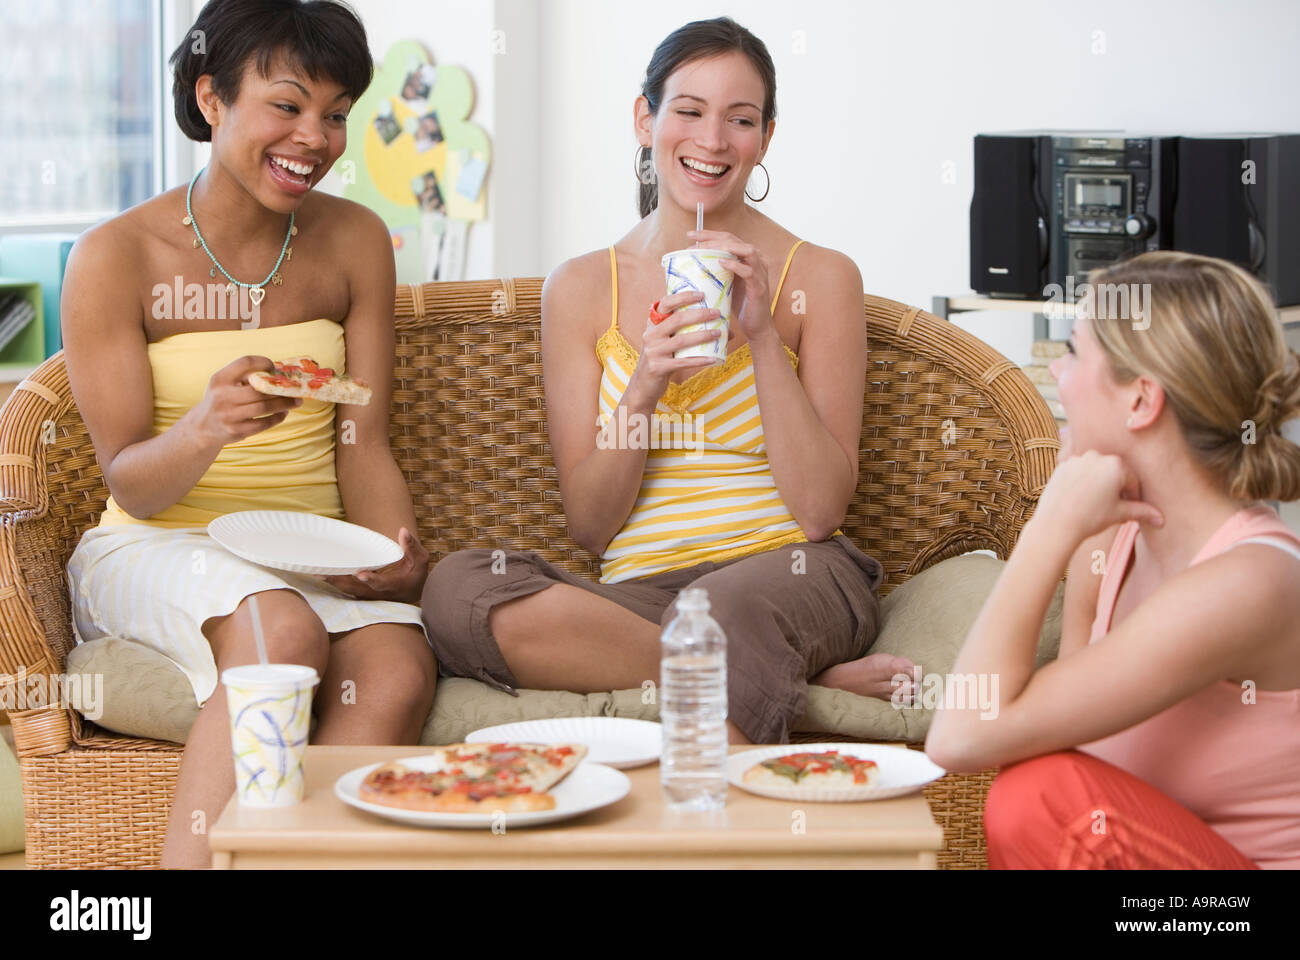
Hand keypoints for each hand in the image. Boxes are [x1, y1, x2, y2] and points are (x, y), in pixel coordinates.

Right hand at [192, 355, 301, 446]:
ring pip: (264, 408)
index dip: (263, 362)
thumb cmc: (220, 400)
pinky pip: (263, 423)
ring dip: (284, 404)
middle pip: (259, 390)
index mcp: (219, 379)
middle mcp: (222, 396)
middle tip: (296, 389)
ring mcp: (229, 415)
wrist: (202, 427)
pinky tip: (283, 413)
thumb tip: (278, 374)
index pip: (244, 362)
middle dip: (281, 389)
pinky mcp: (237, 431)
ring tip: (296, 401)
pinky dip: (277, 418)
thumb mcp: (223, 384)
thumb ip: (243, 376)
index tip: (274, 367)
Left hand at [320, 527, 429, 604]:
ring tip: (316, 572)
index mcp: (393, 584)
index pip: (381, 583)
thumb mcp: (420, 560)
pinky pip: (346, 589)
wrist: (413, 593)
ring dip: (333, 582)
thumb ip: (412, 546)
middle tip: (323, 573)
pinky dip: (334, 582)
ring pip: (348, 590)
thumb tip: (403, 531)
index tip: (361, 574)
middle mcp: (378, 593)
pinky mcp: (362, 594)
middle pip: (356, 588)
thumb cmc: (417, 574)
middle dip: (340, 581)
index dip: (371, 579)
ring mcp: (369, 595)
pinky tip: (320, 574)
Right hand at [624, 290, 722, 404]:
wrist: (644, 385)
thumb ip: (687, 332)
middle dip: (699, 314)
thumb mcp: (668, 342)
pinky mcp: (658, 368)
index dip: (683, 297)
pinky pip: (683, 362)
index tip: (701, 295)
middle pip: (676, 319)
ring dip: (702, 336)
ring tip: (718, 333)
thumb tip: (725, 329)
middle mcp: (650, 335)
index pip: (665, 303)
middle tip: (716, 313)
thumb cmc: (662, 360)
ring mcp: (653, 351)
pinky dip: (700, 360)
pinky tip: (713, 359)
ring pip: (681, 340)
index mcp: (653, 324)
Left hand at [686, 229, 776, 344]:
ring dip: (724, 248)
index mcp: (746, 258)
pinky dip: (735, 265)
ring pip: (746, 250)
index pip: (728, 238)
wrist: (756, 326)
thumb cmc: (740, 305)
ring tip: (707, 250)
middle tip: (693, 243)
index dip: (709, 234)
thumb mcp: (726, 283)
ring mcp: (760, 272)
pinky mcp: (759, 286)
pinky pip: (748, 271)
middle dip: (712, 239)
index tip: (690, 234)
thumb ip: (715, 271)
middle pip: (734, 240)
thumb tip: (691, 264)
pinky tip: (721, 262)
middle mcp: (756, 260)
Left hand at [1035, 447, 1163, 544]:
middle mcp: (1097, 456)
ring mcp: (1077, 459)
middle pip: (1114, 473)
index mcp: (1116, 464)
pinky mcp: (1062, 465)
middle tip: (1112, 507)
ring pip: (1095, 471)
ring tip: (1095, 503)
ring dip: (1099, 484)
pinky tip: (1080, 498)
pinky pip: (1078, 472)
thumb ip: (1142, 512)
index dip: (1133, 497)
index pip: (1132, 480)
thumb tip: (1162, 520)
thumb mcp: (1120, 514)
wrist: (1056, 523)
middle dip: (1116, 489)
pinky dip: (1082, 482)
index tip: (1129, 509)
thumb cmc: (1091, 518)